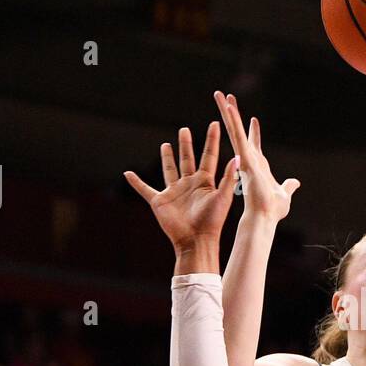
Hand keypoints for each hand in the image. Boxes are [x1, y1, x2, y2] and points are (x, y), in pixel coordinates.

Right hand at [124, 123, 239, 251]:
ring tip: (166, 144)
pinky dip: (136, 182)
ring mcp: (174, 192)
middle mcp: (189, 184)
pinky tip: (128, 174)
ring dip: (167, 157)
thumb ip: (228, 177)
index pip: (208, 156)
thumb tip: (237, 157)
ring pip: (169, 170)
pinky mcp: (160, 201)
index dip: (211, 140)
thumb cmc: (212, 221)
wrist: (196, 240)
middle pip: (187, 159)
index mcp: (205, 181)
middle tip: (184, 130)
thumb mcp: (223, 198)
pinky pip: (145, 190)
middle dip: (186, 144)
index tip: (215, 124)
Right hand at [214, 91, 299, 222]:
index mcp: (258, 164)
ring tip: (220, 94)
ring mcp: (245, 157)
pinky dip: (233, 122)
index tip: (253, 119)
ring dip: (227, 111)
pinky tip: (227, 107)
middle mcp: (249, 158)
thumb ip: (289, 185)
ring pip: (234, 129)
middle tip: (226, 98)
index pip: (254, 143)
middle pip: (238, 132)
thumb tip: (295, 182)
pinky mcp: (244, 158)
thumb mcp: (285, 193)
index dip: (253, 131)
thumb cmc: (272, 209)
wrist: (265, 216)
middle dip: (232, 115)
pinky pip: (237, 136)